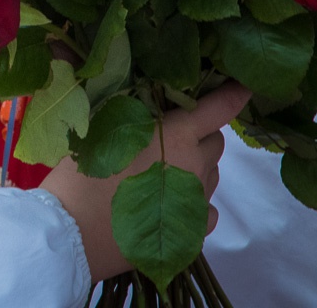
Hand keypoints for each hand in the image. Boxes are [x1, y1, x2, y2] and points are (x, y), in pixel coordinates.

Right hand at [40, 82, 250, 282]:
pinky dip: (192, 202)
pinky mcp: (193, 231)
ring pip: (209, 174)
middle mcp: (195, 165)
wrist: (74, 231)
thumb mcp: (100, 127)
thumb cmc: (82, 173)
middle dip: (198, 134)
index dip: (233, 93)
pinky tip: (165, 205)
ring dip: (193, 167)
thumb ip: (130, 111)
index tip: (242, 84)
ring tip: (158, 174)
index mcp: (177, 135)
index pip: (219, 108)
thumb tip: (146, 99)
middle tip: (166, 137)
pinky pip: (206, 209)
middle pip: (215, 141)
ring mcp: (197, 200)